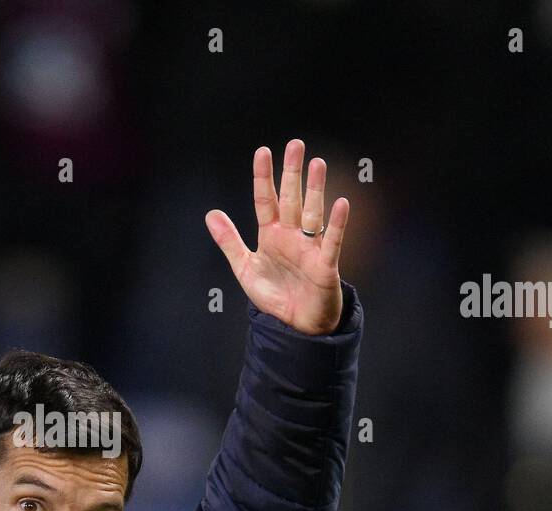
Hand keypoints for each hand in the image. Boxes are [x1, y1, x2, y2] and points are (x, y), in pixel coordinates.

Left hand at [205, 140, 349, 334]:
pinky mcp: (324, 265)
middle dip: (292, 173)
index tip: (263, 151)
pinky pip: (331, 241)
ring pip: (312, 213)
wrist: (295, 325)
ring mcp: (309, 248)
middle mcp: (292, 237)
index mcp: (271, 236)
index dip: (263, 177)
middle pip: (291, 199)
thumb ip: (229, 241)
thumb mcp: (245, 268)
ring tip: (317, 164)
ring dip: (315, 189)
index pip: (265, 201)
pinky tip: (341, 203)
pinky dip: (336, 224)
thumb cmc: (275, 295)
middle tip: (296, 144)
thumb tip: (211, 213)